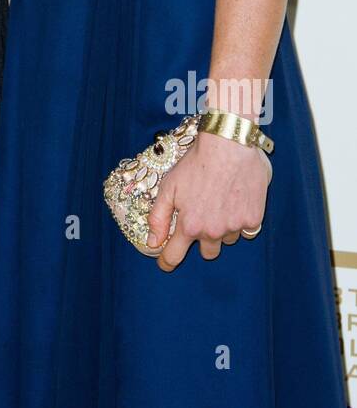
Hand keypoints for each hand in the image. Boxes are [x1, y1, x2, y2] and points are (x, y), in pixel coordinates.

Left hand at [146, 131, 271, 270]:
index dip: (168, 261)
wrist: (229, 145)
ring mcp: (234, 226)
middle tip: (203, 218)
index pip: (175, 256)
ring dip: (223, 228)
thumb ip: (159, 217)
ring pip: (227, 239)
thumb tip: (153, 241)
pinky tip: (236, 200)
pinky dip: (241, 220)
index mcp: (189, 225)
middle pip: (207, 252)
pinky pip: (246, 230)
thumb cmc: (197, 163)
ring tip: (221, 201)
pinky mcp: (253, 219)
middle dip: (202, 240)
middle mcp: (212, 231)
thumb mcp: (169, 186)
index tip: (166, 263)